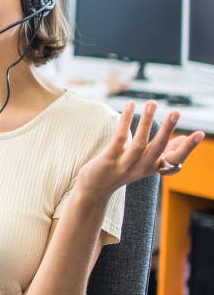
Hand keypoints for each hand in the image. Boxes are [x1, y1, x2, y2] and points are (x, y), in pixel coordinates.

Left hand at [76, 101, 204, 199]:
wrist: (93, 191)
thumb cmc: (119, 173)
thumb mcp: (143, 165)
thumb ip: (161, 152)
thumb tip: (182, 138)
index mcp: (151, 168)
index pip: (174, 160)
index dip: (187, 148)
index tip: (200, 133)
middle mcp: (141, 168)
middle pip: (158, 149)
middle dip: (168, 130)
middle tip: (176, 112)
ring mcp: (124, 165)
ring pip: (139, 143)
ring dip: (146, 122)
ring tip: (152, 103)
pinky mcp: (108, 160)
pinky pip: (119, 139)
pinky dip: (125, 121)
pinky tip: (130, 106)